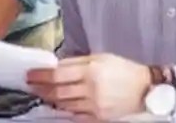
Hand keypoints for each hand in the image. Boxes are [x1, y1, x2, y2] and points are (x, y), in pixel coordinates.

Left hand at [25, 54, 151, 120]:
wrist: (145, 89)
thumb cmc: (123, 70)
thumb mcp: (100, 57)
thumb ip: (76, 61)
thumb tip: (55, 65)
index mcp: (90, 71)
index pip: (57, 75)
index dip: (40, 76)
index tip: (30, 75)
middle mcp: (91, 89)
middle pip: (58, 92)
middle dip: (41, 89)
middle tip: (31, 85)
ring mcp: (95, 106)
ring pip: (65, 104)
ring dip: (51, 99)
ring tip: (43, 94)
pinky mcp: (99, 117)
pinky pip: (76, 115)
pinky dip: (66, 110)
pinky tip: (60, 105)